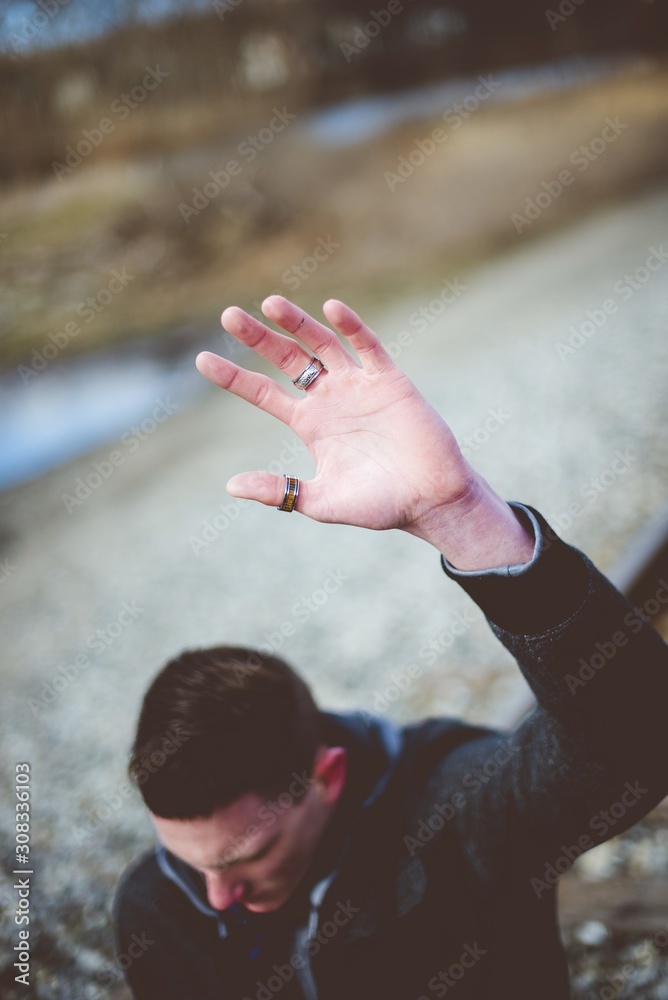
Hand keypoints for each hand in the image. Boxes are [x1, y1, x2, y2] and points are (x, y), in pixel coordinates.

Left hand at [196, 296, 534, 567]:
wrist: (429, 501)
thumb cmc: (378, 505)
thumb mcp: (319, 501)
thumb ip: (278, 490)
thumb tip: (228, 485)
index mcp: (310, 424)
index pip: (263, 393)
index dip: (234, 377)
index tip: (202, 360)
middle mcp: (330, 399)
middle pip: (287, 358)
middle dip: (259, 337)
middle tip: (228, 315)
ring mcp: (359, 386)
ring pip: (322, 344)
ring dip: (298, 323)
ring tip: (270, 303)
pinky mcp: (390, 381)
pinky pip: (368, 347)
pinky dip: (351, 327)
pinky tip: (330, 309)